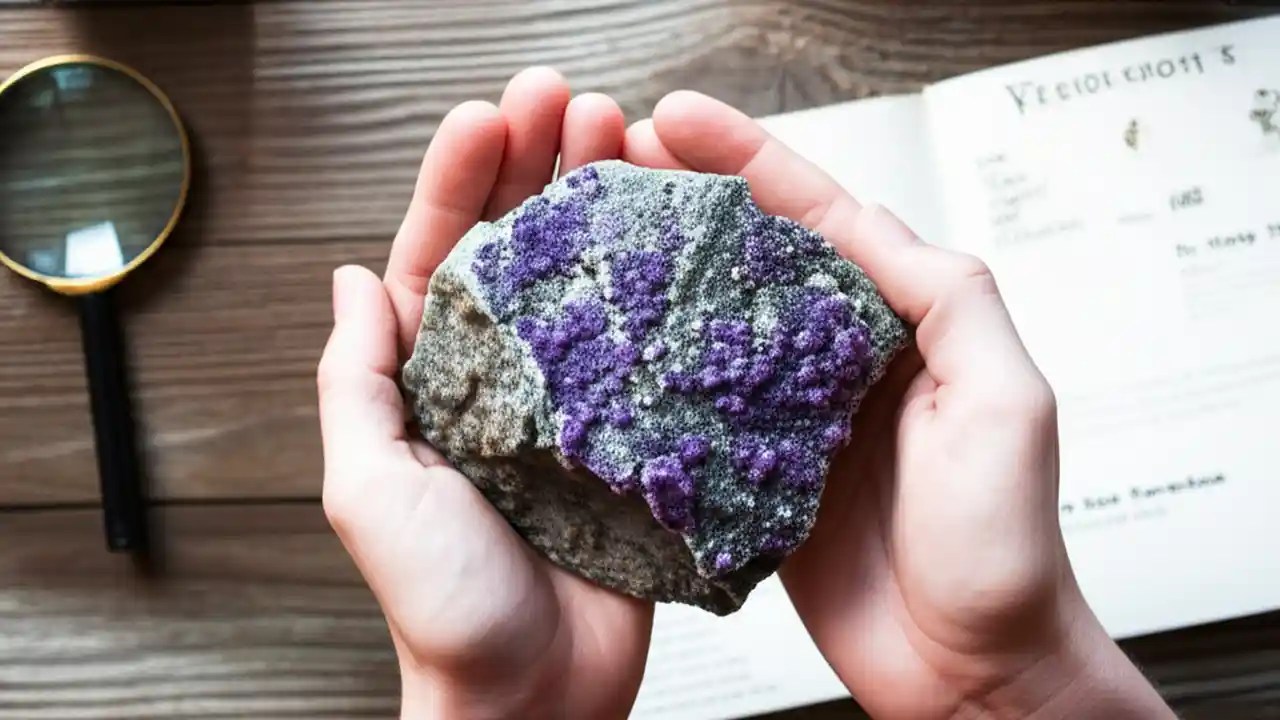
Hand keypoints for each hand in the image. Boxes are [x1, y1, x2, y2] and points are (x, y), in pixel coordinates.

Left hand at [318, 69, 650, 718]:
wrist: (535, 696)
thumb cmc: (444, 609)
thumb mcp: (368, 487)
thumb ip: (355, 384)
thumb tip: (352, 282)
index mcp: (435, 382)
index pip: (442, 257)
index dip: (462, 182)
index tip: (490, 118)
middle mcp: (504, 380)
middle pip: (522, 249)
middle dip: (541, 168)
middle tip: (572, 103)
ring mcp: (573, 403)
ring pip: (590, 283)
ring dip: (603, 207)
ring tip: (624, 139)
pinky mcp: (632, 435)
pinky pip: (648, 347)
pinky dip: (662, 289)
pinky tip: (677, 237)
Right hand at [625, 93, 1174, 718]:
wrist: (967, 668)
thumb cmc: (1003, 549)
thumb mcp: (1006, 405)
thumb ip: (952, 301)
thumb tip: (873, 226)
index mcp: (904, 323)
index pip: (820, 216)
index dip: (748, 161)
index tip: (676, 122)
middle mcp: (844, 358)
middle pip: (754, 253)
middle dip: (685, 196)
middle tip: (609, 159)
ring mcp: (795, 414)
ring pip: (717, 319)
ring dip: (661, 271)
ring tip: (595, 228)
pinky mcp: (759, 472)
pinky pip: (699, 403)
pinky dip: (655, 367)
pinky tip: (610, 345)